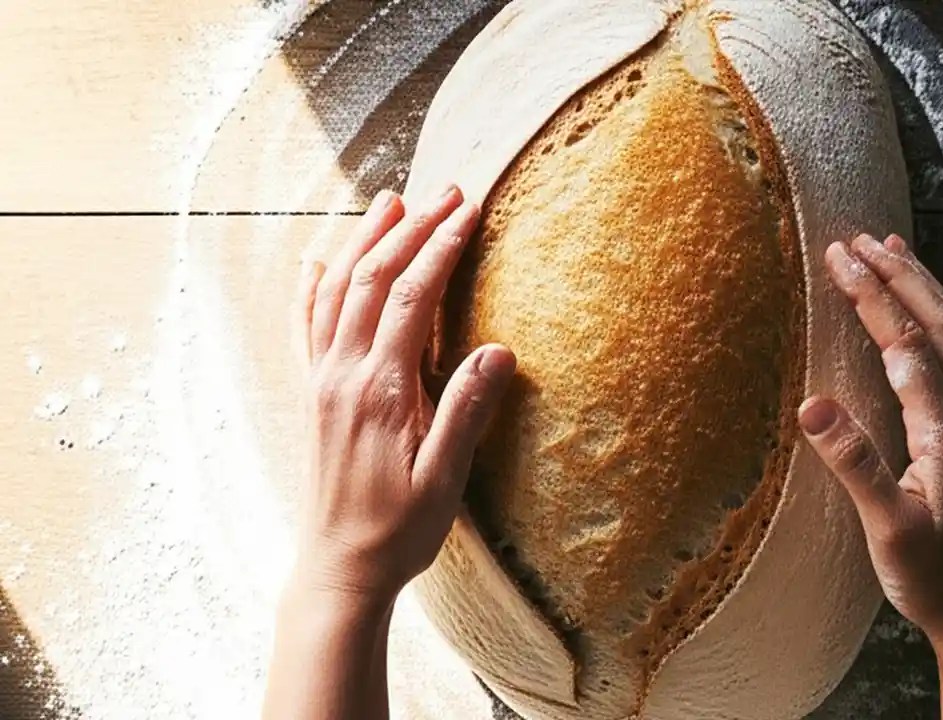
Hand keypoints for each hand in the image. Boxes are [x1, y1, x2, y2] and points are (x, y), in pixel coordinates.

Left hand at [293, 186, 515, 604]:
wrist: (339, 568)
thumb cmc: (398, 530)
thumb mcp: (445, 480)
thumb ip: (467, 411)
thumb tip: (499, 350)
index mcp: (379, 391)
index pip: (411, 298)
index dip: (441, 247)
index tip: (469, 209)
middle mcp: (342, 374)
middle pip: (373, 280)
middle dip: (411, 228)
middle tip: (447, 190)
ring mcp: (322, 381)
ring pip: (335, 290)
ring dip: (364, 240)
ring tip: (392, 201)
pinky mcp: (313, 394)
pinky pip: (305, 324)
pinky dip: (312, 283)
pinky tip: (320, 259)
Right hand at [798, 233, 942, 641]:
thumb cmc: (932, 578)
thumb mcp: (888, 531)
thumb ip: (856, 465)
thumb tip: (812, 403)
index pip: (906, 344)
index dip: (871, 296)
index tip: (838, 256)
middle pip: (940, 324)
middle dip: (898, 274)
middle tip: (859, 237)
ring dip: (927, 286)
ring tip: (895, 248)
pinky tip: (933, 310)